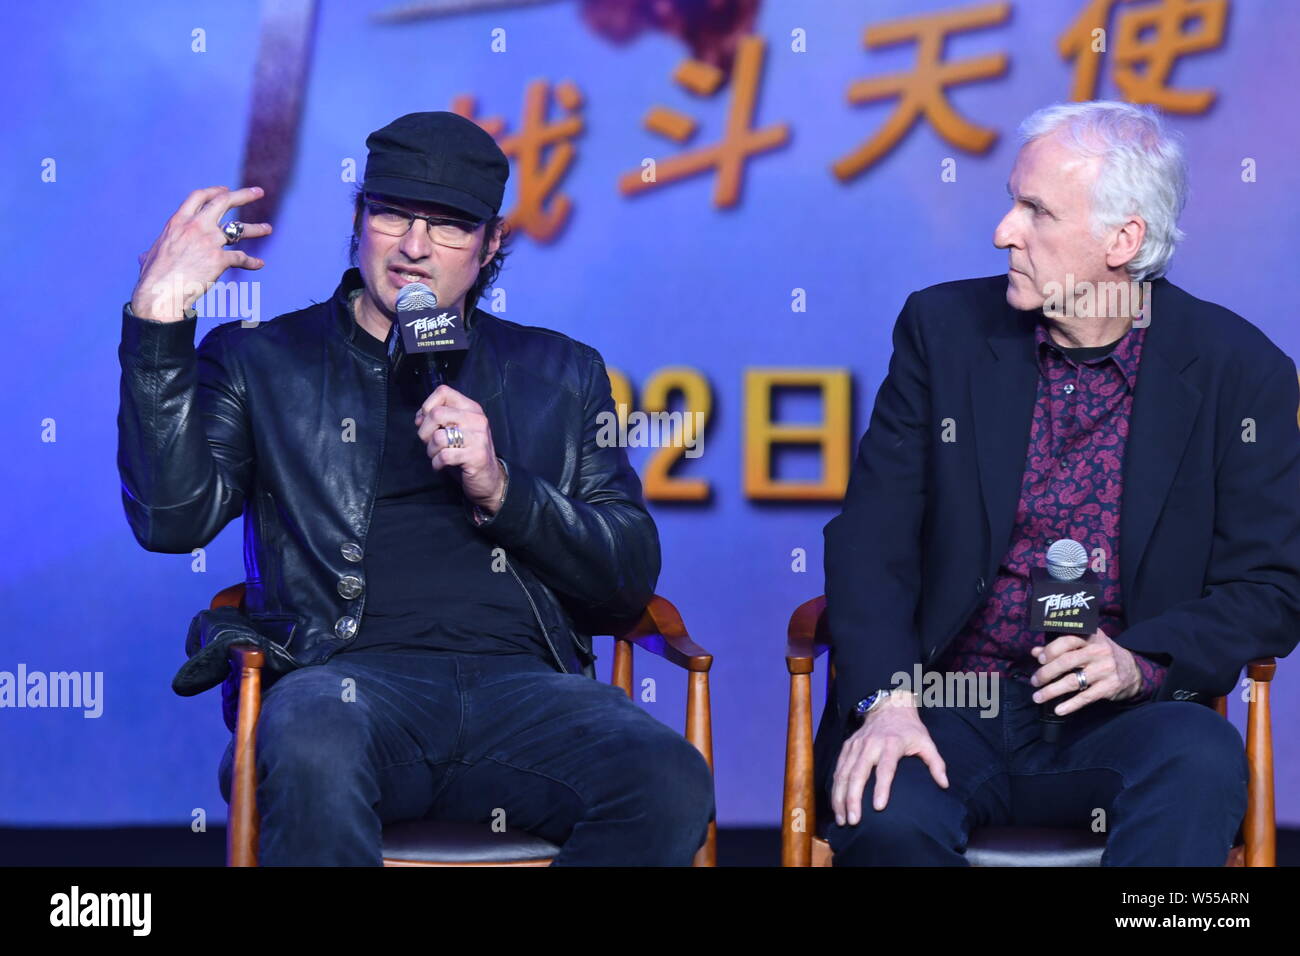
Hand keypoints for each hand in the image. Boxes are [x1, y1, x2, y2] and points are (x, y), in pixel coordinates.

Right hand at [131, 186, 271, 320]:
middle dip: (243, 195)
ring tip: (268, 228)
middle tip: (258, 191)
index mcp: (178, 222)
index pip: (199, 197)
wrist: (161, 293)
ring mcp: (209, 242)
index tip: (226, 189)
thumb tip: (143, 256)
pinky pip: (241, 258)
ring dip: (256, 228)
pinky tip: (259, 263)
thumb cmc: (153, 277)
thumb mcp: (151, 256)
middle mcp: (196, 226)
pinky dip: (252, 262)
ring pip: (239, 229)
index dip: (215, 191)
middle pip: (224, 202)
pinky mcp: (219, 259)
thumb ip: (152, 251)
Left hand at [414, 384, 504, 511]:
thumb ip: (438, 420)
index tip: (428, 422)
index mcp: (471, 408)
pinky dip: (436, 463)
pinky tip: (441, 466)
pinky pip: (444, 456)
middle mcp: (476, 419)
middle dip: (424, 431)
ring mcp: (478, 438)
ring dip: (430, 450)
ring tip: (437, 455)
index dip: (427, 406)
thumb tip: (419, 418)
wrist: (489, 479)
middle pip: (436, 413)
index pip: (443, 391)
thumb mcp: (455, 430)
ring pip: (438, 437)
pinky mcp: (476, 456)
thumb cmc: (467, 453)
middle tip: (429, 443)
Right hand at [830, 693, 947, 825]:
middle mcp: (870, 745)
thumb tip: (944, 785)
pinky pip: (838, 769)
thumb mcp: (926, 742)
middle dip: (853, 799)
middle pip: (858, 774)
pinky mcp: (847, 747)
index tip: (878, 808)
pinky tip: (836, 804)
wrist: (888, 706)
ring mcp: (856, 746)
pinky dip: (835, 788)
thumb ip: (936, 763)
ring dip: (840, 797)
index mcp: (891, 744)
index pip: (885, 768)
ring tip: (842, 819)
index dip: (882, 788)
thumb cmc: (909, 729)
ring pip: (843, 774)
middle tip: (854, 820)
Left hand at [1030, 629, 1141, 715]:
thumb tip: (1035, 652)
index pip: (1067, 640)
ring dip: (1052, 691)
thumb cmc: (1100, 655)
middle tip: (1034, 681)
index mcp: (1091, 637)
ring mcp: (1105, 670)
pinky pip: (1085, 697)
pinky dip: (1070, 705)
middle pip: (1067, 662)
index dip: (1051, 650)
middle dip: (1046, 673)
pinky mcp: (1109, 687)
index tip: (1040, 660)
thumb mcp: (1085, 645)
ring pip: (1073, 681)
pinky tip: (1058, 709)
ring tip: (1038, 697)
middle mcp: (1099, 652)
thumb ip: (1060, 647)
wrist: (1132, 671)